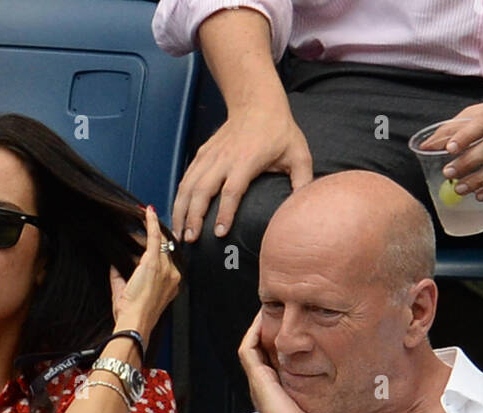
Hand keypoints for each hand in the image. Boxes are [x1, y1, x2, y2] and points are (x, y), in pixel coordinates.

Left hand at [109, 205, 180, 340]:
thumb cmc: (133, 315)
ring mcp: (165, 269)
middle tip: (131, 241)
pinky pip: (155, 237)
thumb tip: (114, 262)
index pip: (163, 260)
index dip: (154, 249)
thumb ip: (120, 275)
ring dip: (142, 239)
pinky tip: (147, 212)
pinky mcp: (154, 263)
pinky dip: (151, 223)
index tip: (146, 242)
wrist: (135, 322)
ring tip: (131, 235)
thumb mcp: (125, 293)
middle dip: (146, 244)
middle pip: (160, 250)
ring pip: (156, 245)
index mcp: (170, 285)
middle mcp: (172, 276)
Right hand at [173, 103, 312, 242]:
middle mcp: (224, 158)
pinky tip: (178, 214)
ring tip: (178, 234)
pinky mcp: (202, 154)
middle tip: (190, 240)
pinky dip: (179, 197)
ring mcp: (210, 155)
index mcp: (247, 160)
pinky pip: (186, 178)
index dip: (224, 213)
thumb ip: (303, 182)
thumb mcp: (299, 154)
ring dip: (181, 210)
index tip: (219, 233)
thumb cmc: (280, 131)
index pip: (231, 191)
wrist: (257, 102)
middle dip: (193, 217)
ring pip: (189, 185)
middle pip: (202, 191)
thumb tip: (304, 209)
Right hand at [239, 312, 327, 412]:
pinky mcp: (257, 376)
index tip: (294, 322)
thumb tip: (346, 370)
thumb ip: (325, 382)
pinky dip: (253, 332)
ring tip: (270, 309)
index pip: (276, 353)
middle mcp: (266, 378)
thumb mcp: (320, 396)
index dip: (282, 338)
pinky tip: (262, 319)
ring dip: (259, 326)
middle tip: (281, 309)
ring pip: (252, 344)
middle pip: (263, 345)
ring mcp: (259, 377)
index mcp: (278, 383)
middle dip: (271, 327)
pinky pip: (248, 348)